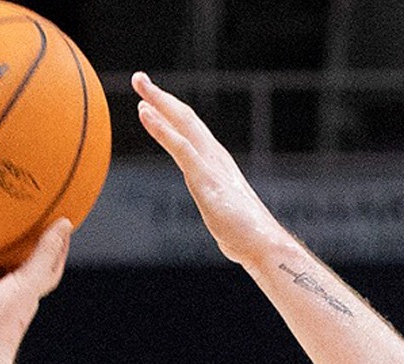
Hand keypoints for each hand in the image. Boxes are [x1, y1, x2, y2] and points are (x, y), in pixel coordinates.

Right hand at [0, 217, 72, 363]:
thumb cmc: (5, 318)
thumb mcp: (31, 280)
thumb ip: (46, 252)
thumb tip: (65, 223)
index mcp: (20, 289)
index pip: (38, 264)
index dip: (47, 246)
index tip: (51, 224)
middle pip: (2, 263)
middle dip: (4, 244)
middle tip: (4, 216)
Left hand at [133, 72, 287, 266]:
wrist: (262, 244)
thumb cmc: (244, 234)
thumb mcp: (223, 212)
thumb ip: (215, 202)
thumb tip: (218, 210)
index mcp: (217, 162)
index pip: (191, 129)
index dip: (171, 111)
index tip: (151, 99)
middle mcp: (214, 156)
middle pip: (185, 118)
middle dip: (162, 97)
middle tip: (140, 79)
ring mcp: (210, 164)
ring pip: (182, 124)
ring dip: (159, 102)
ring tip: (140, 84)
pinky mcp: (205, 177)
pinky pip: (179, 145)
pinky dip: (160, 127)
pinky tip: (144, 112)